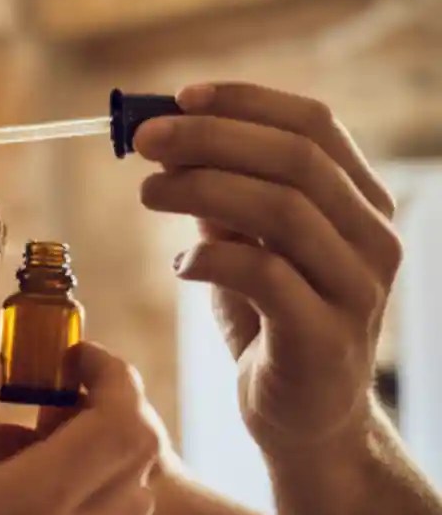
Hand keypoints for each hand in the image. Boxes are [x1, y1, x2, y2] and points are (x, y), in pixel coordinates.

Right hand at [0, 344, 159, 514]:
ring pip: (135, 491)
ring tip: (21, 447)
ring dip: (98, 450)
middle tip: (50, 394)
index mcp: (30, 503)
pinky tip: (21, 487)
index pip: (121, 427)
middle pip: (142, 454)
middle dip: (109, 406)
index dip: (114, 376)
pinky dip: (86, 489)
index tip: (75, 355)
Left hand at [133, 82, 400, 455]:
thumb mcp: (248, 242)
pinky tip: (181, 268)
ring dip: (201, 189)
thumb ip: (221, 191)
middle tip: (142, 140)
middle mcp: (373, 237)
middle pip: (295, 158)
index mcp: (361, 200)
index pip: (314, 124)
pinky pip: (264, 276)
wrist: (305, 418)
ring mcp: (356, 288)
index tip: (178, 97)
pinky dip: (210, 259)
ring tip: (147, 192)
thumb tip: (164, 137)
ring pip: (282, 210)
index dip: (245, 101)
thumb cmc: (272, 316)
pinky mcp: (324, 337)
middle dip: (210, 138)